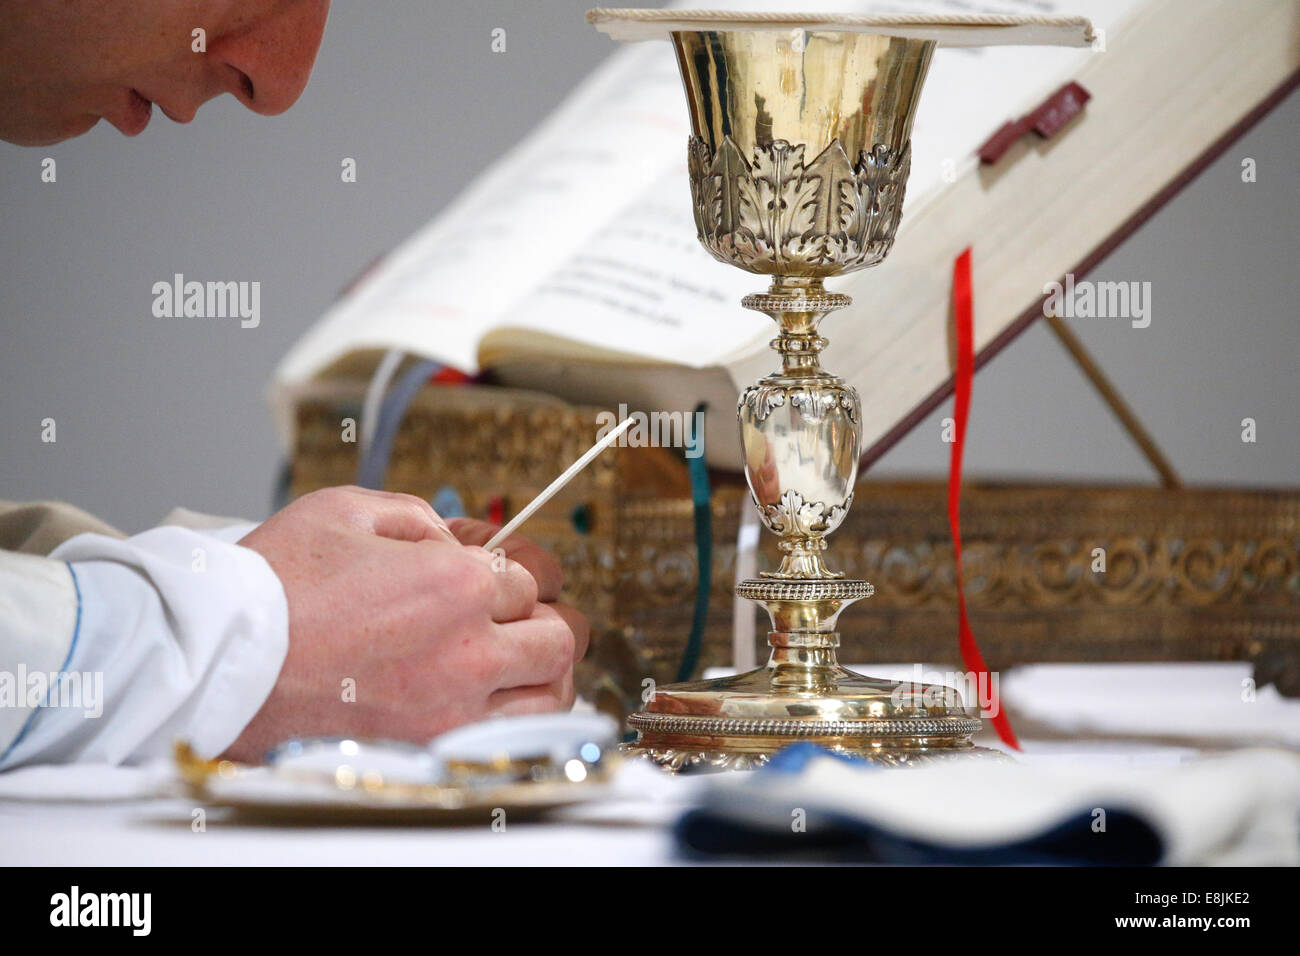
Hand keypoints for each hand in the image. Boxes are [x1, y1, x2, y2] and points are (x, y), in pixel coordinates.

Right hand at [224, 486, 587, 761]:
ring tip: (526, 660)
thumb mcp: (346, 511)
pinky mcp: (432, 749)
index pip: (530, 576)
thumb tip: (455, 537)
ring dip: (548, 670)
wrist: (219, 662)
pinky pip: (513, 738)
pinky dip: (521, 716)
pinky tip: (502, 701)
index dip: (518, 568)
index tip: (501, 573)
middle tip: (528, 614)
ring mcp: (454, 706)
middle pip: (559, 634)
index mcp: (455, 583)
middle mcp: (468, 647)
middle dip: (548, 616)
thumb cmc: (274, 587)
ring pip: (551, 692)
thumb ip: (418, 517)